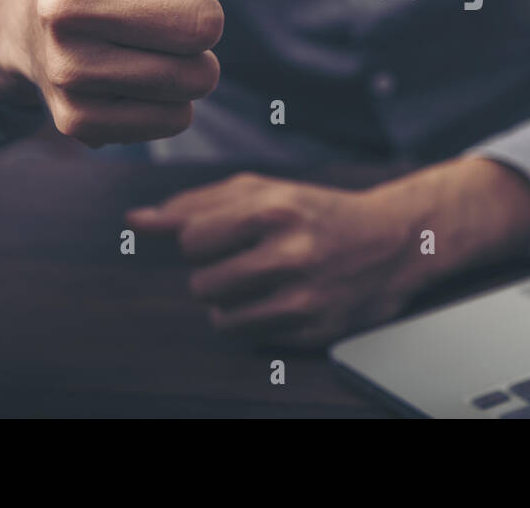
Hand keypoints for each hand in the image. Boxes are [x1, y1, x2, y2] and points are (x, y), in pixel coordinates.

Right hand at [0, 0, 222, 145]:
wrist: (28, 29)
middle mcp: (63, 6)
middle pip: (207, 24)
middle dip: (198, 16)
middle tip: (155, 6)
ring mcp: (69, 71)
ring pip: (198, 77)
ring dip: (188, 61)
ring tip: (144, 42)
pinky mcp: (80, 124)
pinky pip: (177, 119)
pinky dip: (168, 103)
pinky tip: (130, 78)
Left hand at [125, 157, 529, 347]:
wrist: (393, 241)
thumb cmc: (318, 213)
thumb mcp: (262, 192)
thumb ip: (196, 204)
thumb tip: (137, 221)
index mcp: (274, 208)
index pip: (191, 238)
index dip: (202, 240)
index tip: (228, 236)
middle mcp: (289, 253)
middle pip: (200, 282)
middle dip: (217, 272)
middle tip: (251, 258)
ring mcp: (303, 297)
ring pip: (219, 316)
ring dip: (231, 302)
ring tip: (264, 281)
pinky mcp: (313, 331)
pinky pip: (248, 337)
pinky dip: (255, 322)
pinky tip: (281, 300)